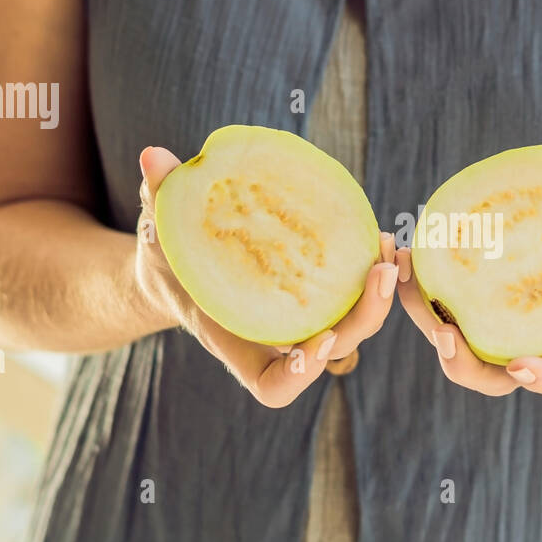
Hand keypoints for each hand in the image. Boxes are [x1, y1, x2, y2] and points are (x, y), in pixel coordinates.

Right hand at [134, 146, 397, 407]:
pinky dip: (371, 274)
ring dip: (379, 297)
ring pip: (352, 326)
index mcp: (236, 342)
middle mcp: (275, 341)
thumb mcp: (155, 229)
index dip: (301, 373)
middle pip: (333, 351)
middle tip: (380, 273)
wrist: (178, 267)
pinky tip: (383, 236)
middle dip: (364, 319)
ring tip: (388, 248)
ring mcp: (300, 321)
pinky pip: (352, 296)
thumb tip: (153, 155)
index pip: (272, 386)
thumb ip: (156, 197)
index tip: (322, 339)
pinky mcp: (316, 296)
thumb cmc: (163, 257)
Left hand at [395, 177, 541, 397]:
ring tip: (404, 271)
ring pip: (450, 344)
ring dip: (421, 314)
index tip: (522, 364)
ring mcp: (494, 334)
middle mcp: (528, 351)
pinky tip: (400, 249)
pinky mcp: (469, 309)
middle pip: (488, 377)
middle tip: (445, 333)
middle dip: (461, 364)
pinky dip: (414, 285)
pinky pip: (435, 307)